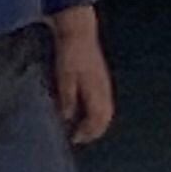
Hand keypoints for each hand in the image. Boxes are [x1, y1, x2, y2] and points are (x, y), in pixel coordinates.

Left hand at [52, 13, 115, 144]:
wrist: (79, 33)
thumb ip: (67, 97)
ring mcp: (105, 83)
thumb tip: (67, 117)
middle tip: (79, 138)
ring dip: (97, 123)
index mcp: (96, 90)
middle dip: (94, 131)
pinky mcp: (101, 78)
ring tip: (83, 129)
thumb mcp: (64, 76)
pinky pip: (104, 101)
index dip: (87, 131)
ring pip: (106, 110)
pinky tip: (87, 112)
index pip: (97, 119)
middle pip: (105, 117)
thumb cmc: (70, 53)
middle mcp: (104, 89)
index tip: (74, 139)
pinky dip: (98, 112)